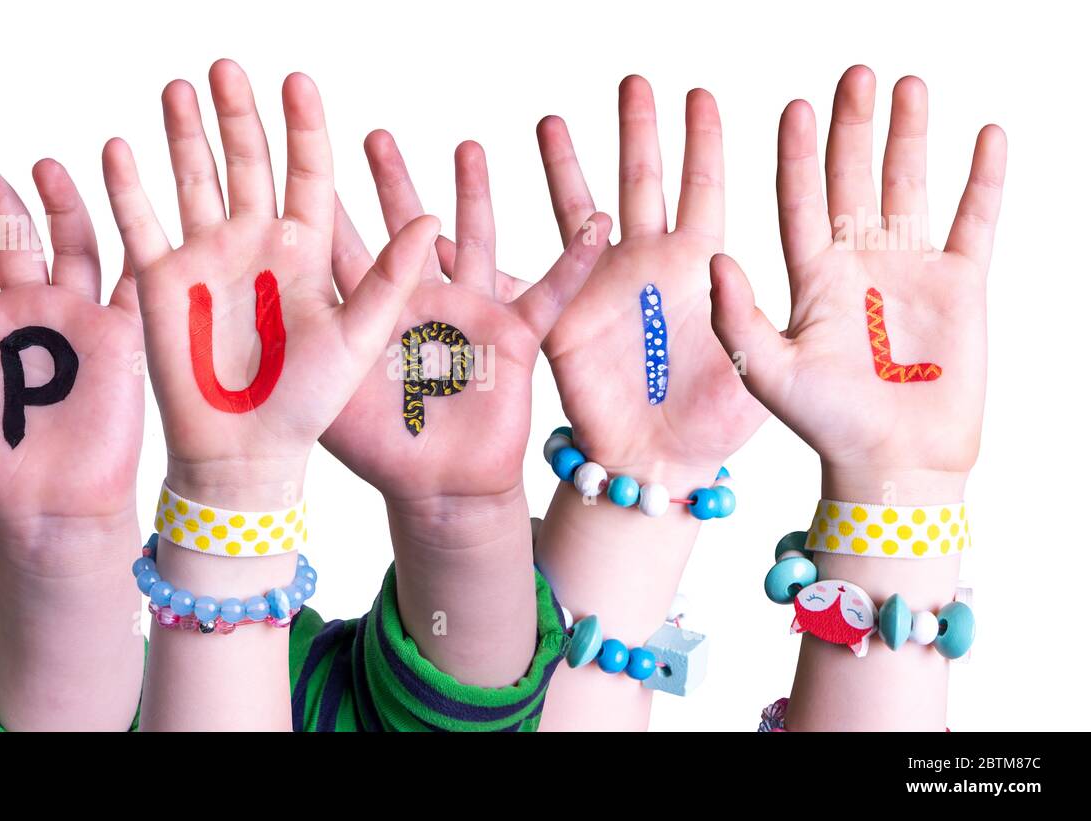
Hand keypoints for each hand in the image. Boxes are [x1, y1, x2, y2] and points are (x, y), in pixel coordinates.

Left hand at [0, 157, 145, 728]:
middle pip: (13, 239)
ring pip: (72, 245)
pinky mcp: (121, 337)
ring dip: (59, 204)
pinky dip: (132, 239)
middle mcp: (30, 316)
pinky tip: (124, 199)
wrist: (52, 509)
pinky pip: (130, 279)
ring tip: (42, 165)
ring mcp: (78, 322)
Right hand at [101, 61, 438, 507]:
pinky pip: (140, 223)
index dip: (302, 126)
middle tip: (228, 67)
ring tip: (179, 87)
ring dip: (185, 134)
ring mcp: (206, 259)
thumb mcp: (360, 338)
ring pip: (194, 179)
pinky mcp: (160, 282)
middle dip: (237, 114)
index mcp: (305, 251)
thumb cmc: (308, 404)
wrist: (245, 453)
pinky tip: (120, 146)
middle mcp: (255, 244)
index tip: (297, 80)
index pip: (306, 171)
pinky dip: (127, 187)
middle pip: (247, 162)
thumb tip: (432, 216)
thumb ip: (391, 278)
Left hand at [322, 132, 609, 500]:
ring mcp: (469, 313)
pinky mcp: (514, 334)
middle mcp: (420, 303)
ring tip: (467, 146)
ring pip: (474, 239)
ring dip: (473, 194)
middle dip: (393, 184)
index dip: (330, 206)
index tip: (305, 158)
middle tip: (374, 137)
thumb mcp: (335, 391)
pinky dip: (574, 260)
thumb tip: (264, 298)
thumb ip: (312, 341)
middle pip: (405, 229)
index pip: (347, 249)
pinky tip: (594, 222)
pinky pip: (550, 292)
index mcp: (373, 315)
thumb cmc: (382, 449)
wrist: (441, 488)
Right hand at [536, 78, 764, 490]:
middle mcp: (646, 266)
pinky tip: (480, 212)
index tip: (698, 94)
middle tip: (632, 82)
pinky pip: (528, 274)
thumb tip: (720, 263)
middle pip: (639, 180)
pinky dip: (508, 245)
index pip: (702, 187)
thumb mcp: (753, 366)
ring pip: (578, 209)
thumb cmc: (715, 420)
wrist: (660, 461)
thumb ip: (742, 315)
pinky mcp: (561, 317)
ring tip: (552, 121)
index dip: (702, 141)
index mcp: (697, 267)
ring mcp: (599, 286)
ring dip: (565, 165)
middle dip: (636, 129)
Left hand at [708, 66, 1006, 501]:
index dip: (797, 155)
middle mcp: (857, 264)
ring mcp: (909, 270)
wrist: (894, 464)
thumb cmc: (826, 426)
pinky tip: (985, 136)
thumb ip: (737, 317)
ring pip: (908, 187)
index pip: (800, 201)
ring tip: (908, 86)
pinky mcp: (960, 285)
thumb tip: (713, 256)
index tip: (796, 106)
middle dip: (853, 128)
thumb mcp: (766, 373)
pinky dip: (982, 179)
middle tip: (855, 74)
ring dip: (909, 136)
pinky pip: (973, 220)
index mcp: (810, 279)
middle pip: (853, 180)